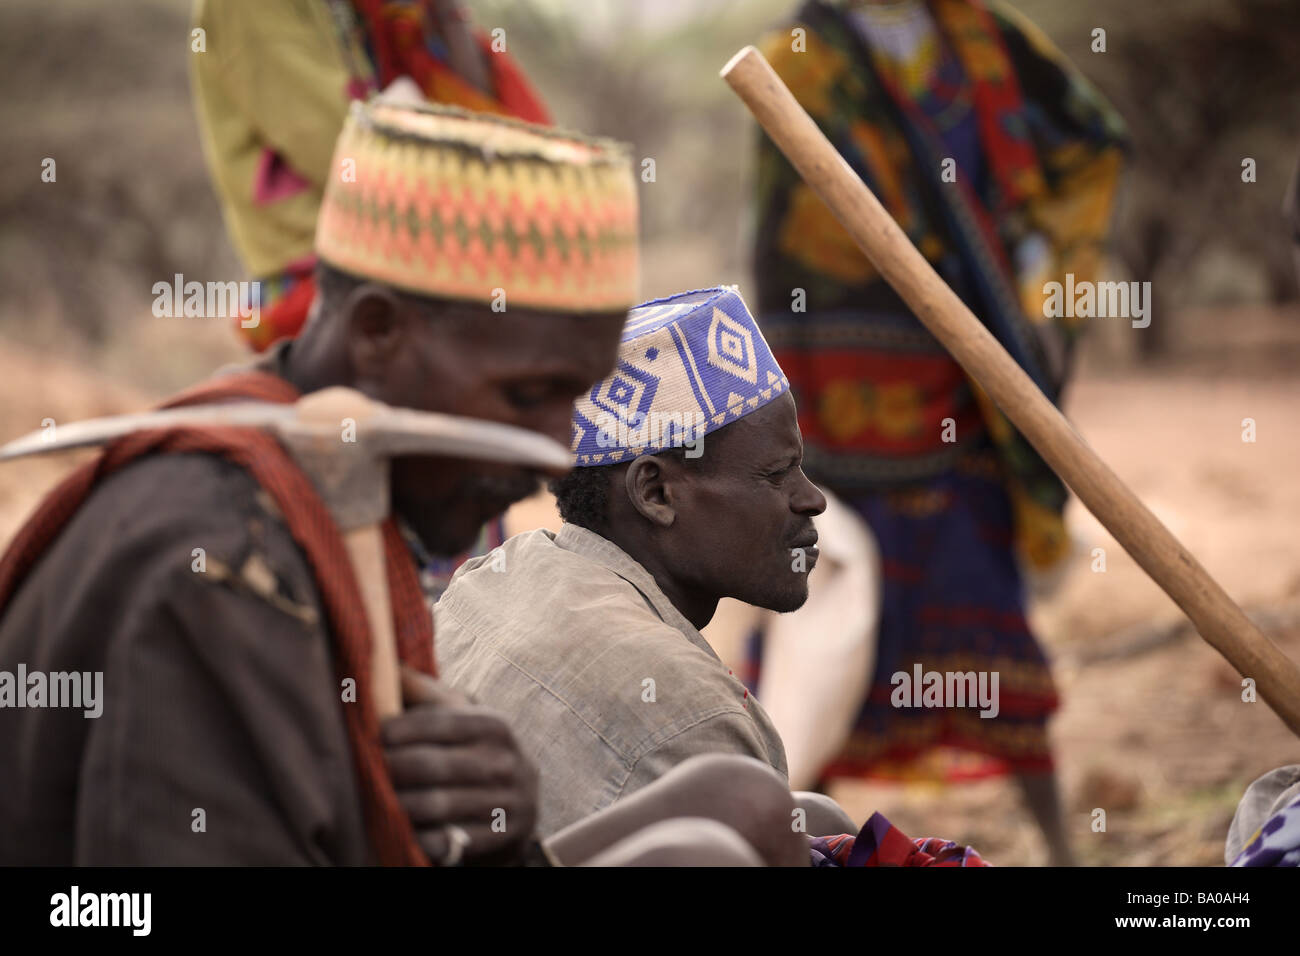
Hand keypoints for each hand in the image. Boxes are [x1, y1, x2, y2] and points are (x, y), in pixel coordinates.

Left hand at [381, 667, 538, 864]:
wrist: (520, 805)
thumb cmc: (475, 752)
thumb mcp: (463, 717)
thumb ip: (425, 691)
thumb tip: (384, 659)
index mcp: (494, 725)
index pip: (436, 723)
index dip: (396, 730)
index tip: (372, 735)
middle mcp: (504, 762)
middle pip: (429, 766)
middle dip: (389, 769)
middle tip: (363, 771)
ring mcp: (506, 804)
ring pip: (434, 806)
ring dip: (396, 804)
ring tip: (373, 798)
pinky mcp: (500, 840)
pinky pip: (446, 842)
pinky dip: (417, 837)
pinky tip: (400, 828)